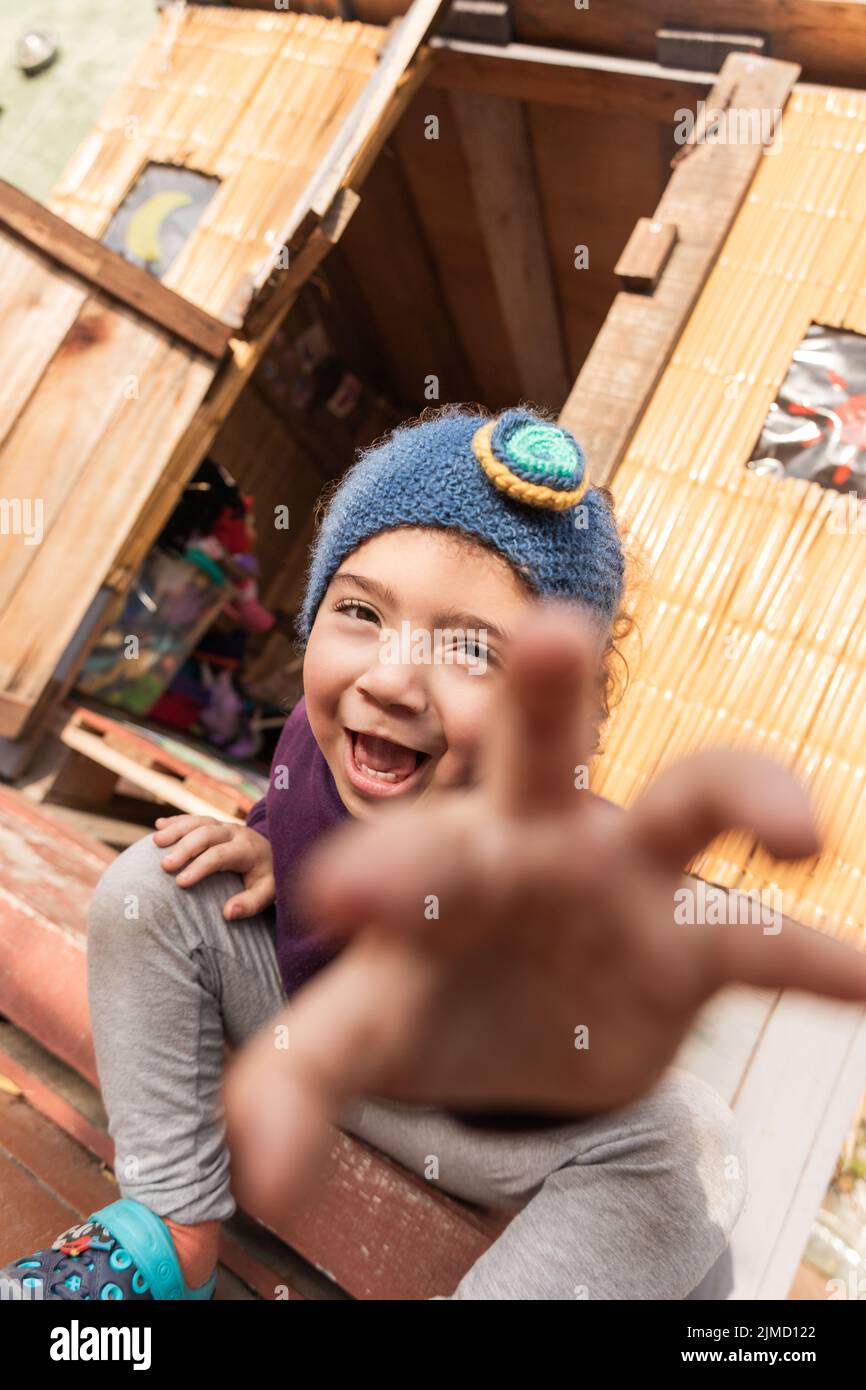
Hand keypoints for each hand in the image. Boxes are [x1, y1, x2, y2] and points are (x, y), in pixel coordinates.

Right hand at [153, 814, 274, 918]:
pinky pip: (194, 818)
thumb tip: (227, 913)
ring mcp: (224, 825)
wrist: (274, 853)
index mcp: (247, 849)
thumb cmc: (267, 878)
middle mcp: (235, 833)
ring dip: (176, 829)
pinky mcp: (215, 824)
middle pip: (207, 833)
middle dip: (185, 848)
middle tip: (164, 865)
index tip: (180, 882)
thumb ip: (250, 904)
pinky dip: (177, 821)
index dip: (200, 867)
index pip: (221, 855)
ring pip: (198, 821)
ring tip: (156, 842)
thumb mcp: (267, 893)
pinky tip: (158, 825)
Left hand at [223, 604, 865, 1210]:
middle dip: (551, 688)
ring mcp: (626, 883)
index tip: (341, 898)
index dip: (384, 869)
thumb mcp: (360, 1037)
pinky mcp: (689, 947)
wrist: (515, 1031)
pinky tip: (864, 977)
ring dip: (744, 798)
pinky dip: (816, 960)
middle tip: (553, 633)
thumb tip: (259, 1175)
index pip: (414, 853)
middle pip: (547, 744)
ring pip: (688, 799)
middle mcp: (542, 842)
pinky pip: (761, 944)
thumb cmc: (424, 998)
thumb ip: (300, 1082)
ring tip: (797, 833)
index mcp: (446, 858)